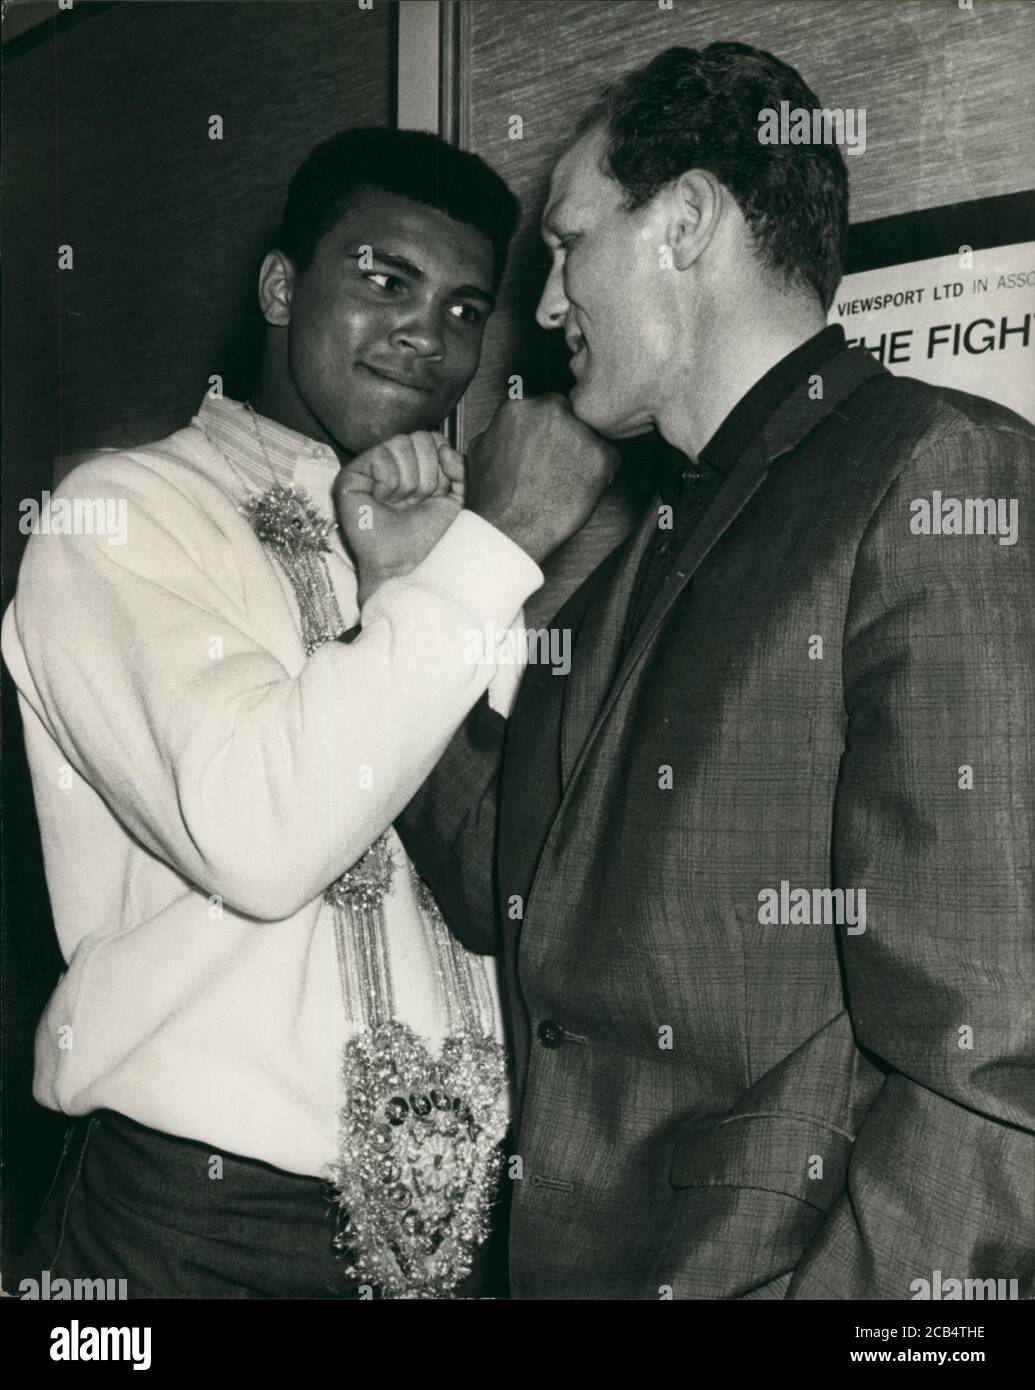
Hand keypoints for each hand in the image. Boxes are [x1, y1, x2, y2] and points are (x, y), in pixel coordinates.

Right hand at [334, 431, 464, 603]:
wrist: (407, 564)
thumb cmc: (429, 538)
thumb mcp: (458, 501)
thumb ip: (460, 469)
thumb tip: (443, 449)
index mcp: (418, 465)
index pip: (435, 439)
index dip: (442, 467)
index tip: (437, 495)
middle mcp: (395, 463)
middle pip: (420, 437)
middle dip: (427, 475)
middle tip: (417, 502)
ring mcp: (371, 467)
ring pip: (400, 443)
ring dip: (408, 481)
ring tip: (400, 503)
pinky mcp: (351, 476)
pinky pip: (379, 456)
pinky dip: (388, 482)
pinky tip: (383, 500)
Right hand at [466, 395, 618, 563]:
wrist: (507, 531)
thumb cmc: (493, 498)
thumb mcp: (481, 449)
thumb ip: (503, 428)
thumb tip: (513, 426)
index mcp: (520, 406)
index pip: (546, 406)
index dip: (548, 430)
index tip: (546, 446)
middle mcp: (550, 410)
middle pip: (571, 416)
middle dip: (568, 438)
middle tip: (558, 465)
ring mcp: (578, 432)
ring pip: (592, 436)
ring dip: (584, 455)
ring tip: (566, 481)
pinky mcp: (600, 456)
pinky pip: (610, 459)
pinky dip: (601, 474)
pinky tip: (580, 489)